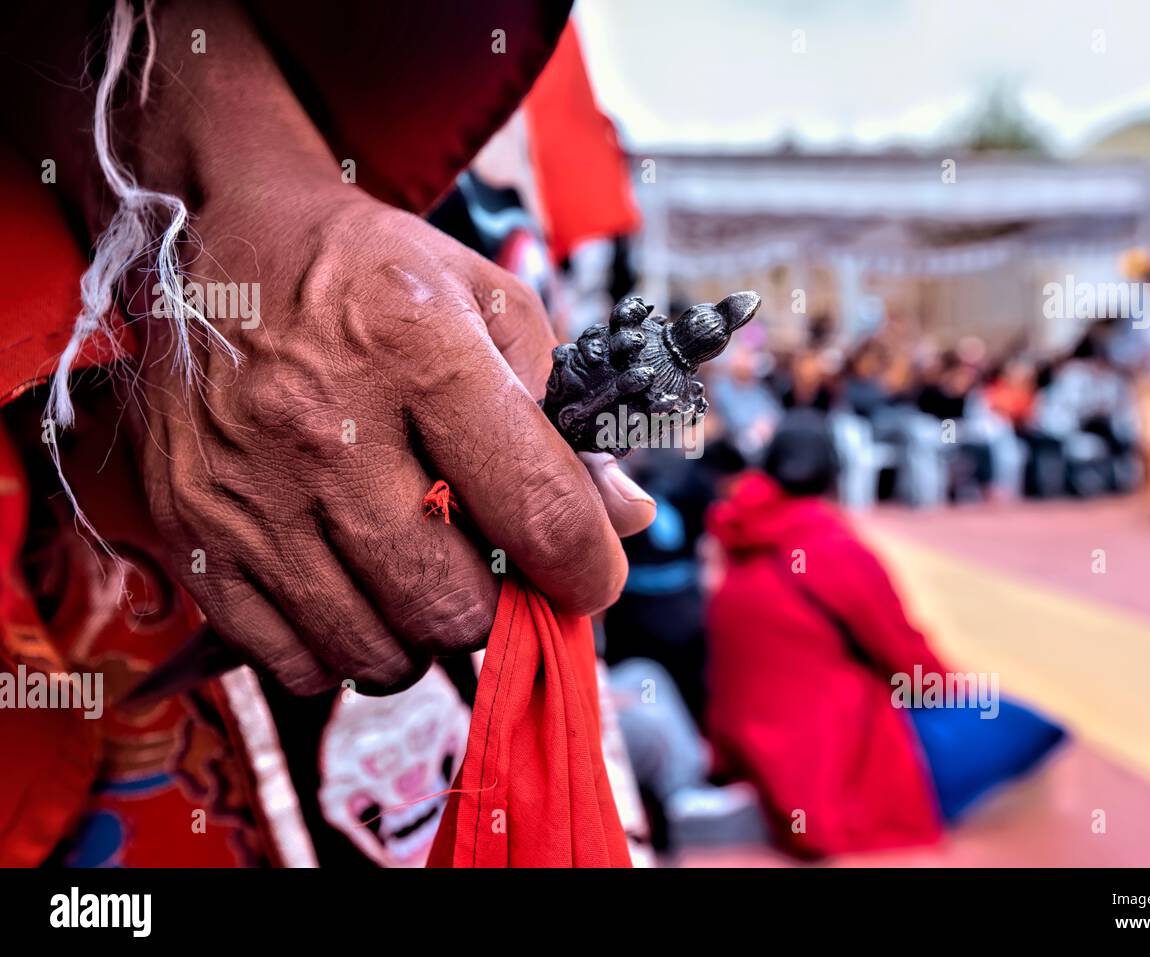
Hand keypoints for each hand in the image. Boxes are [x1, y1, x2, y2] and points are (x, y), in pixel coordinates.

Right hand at [131, 186, 652, 694]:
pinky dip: (343, 653)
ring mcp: (248, 488)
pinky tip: (359, 597)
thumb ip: (566, 415)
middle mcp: (323, 425)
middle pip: (449, 600)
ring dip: (424, 639)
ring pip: (371, 648)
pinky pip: (291, 659)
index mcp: (418, 348)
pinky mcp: (191, 532)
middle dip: (498, 610)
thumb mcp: (490, 303)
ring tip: (427, 583)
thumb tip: (623, 520)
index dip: (586, 570)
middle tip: (499, 578)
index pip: (534, 505)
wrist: (227, 241)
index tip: (592, 581)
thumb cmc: (375, 275)